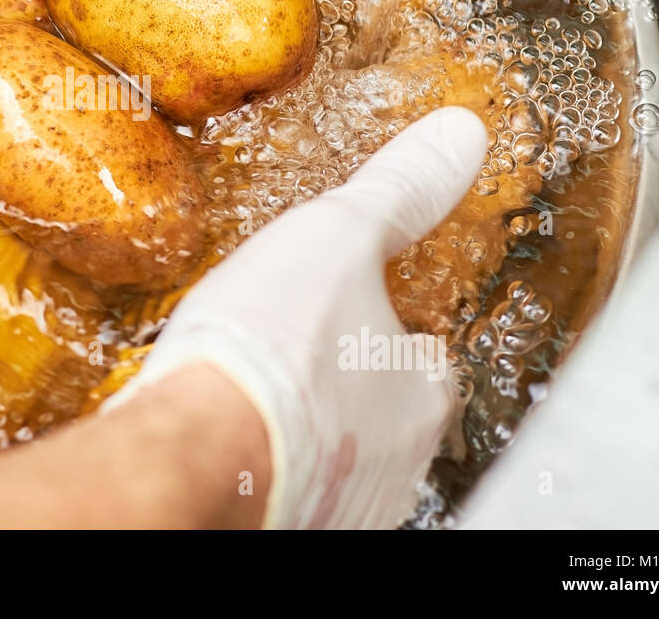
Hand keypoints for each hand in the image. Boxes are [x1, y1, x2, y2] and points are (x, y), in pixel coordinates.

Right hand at [106, 106, 488, 527]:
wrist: (196, 448)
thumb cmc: (270, 347)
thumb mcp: (337, 236)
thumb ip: (399, 190)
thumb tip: (461, 134)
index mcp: (422, 389)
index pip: (426, 354)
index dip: (385, 325)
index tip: (348, 310)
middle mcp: (399, 457)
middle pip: (382, 408)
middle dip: (345, 380)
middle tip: (294, 349)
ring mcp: (347, 501)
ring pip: (339, 454)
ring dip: (309, 424)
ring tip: (256, 389)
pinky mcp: (291, 524)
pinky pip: (292, 487)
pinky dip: (270, 461)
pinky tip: (231, 434)